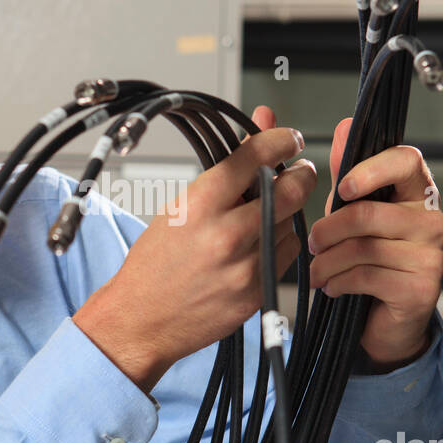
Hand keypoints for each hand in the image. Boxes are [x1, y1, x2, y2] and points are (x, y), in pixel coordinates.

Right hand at [73, 105, 317, 392]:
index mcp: (200, 205)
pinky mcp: (257, 291)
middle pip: (290, 190)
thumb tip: (263, 122)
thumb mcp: (181, 205)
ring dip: (284, 214)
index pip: (256, 156)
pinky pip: (287, 254)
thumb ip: (229, 167)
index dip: (281, 139)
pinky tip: (257, 247)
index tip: (289, 138)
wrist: (141, 320)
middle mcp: (226, 235)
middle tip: (299, 171)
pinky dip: (280, 244)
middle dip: (301, 175)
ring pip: (291, 223)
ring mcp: (245, 266)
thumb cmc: (155, 262)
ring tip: (258, 220)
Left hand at [305, 115, 442, 372]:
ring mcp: (433, 256)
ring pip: (363, 247)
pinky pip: (367, 276)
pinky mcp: (423, 289)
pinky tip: (333, 287)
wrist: (385, 319)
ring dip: (327, 261)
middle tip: (312, 243)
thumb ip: (349, 171)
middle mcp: (434, 220)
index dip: (371, 170)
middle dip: (328, 230)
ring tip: (317, 270)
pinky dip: (339, 282)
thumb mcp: (354, 210)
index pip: (407, 160)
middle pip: (369, 213)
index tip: (342, 188)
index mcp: (419, 193)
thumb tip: (345, 125)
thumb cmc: (370, 258)